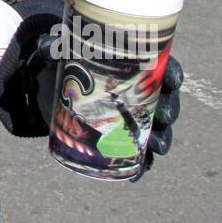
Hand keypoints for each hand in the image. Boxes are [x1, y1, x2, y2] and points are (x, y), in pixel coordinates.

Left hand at [27, 38, 182, 177]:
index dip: (172, 74)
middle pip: (165, 101)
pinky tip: (135, 175)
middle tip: (162, 115)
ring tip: (155, 146)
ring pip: (157, 130)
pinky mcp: (119, 138)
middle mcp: (140, 92)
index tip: (171, 80)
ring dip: (161, 139)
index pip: (163, 67)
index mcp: (135, 65)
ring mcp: (132, 118)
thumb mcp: (60, 51)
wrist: (51, 88)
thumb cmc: (64, 62)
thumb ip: (54, 47)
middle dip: (169, 109)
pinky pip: (136, 155)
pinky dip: (139, 166)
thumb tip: (49, 49)